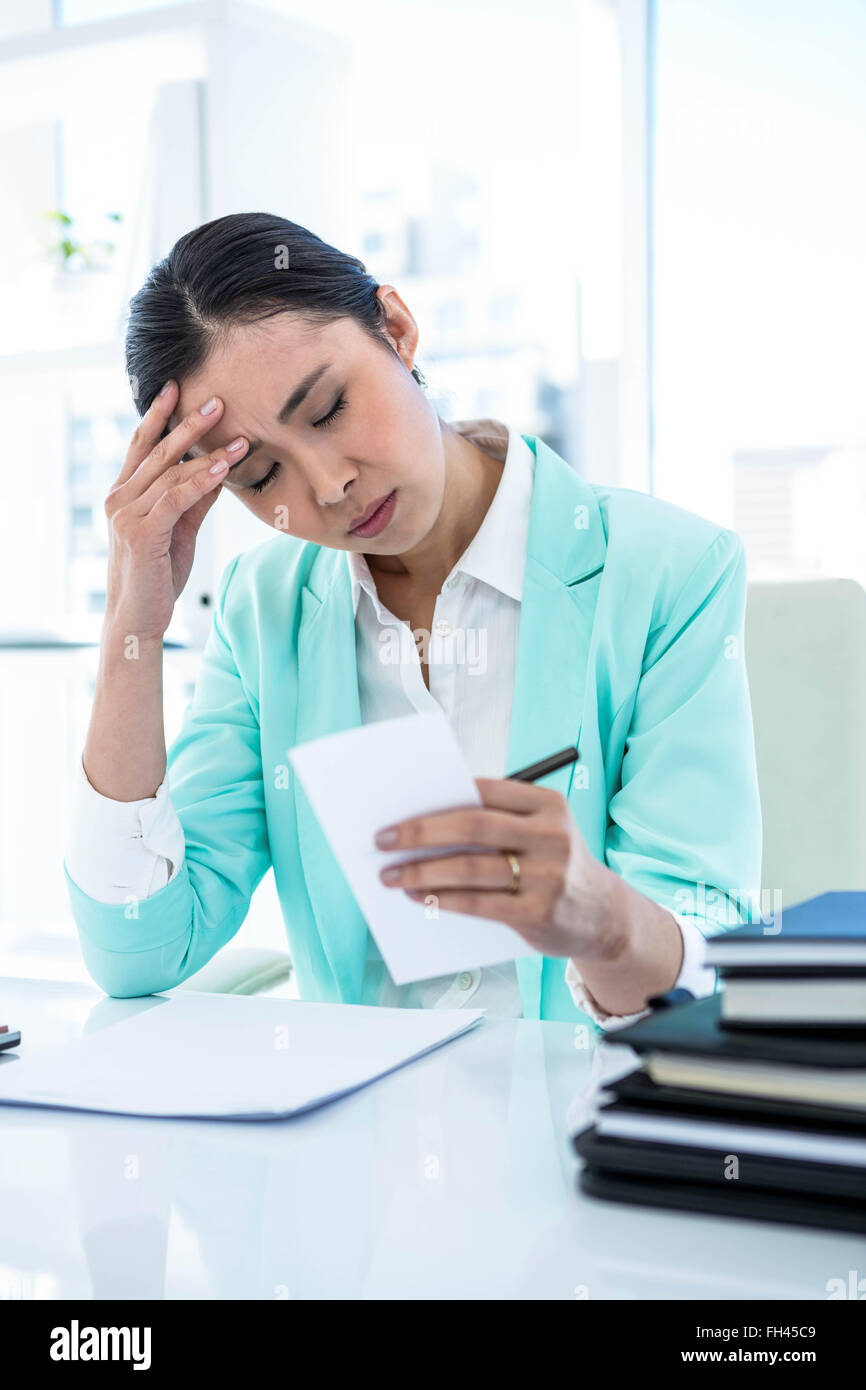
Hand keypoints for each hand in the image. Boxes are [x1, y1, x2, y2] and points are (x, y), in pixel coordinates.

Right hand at [103, 381, 249, 641]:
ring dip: (208, 454)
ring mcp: (126, 514)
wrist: (139, 617)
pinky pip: (175, 498)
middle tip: (219, 401)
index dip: (158, 415)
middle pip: (158, 451)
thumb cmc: (158, 574)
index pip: (141, 445)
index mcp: (124, 492)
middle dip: (190, 424)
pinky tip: (223, 470)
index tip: (177, 387)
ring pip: (171, 473)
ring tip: (240, 439)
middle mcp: (119, 497)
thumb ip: (194, 499)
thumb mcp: (180, 529)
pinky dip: (201, 481)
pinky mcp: (140, 532)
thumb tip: (219, 470)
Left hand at [374, 778, 626, 961]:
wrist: (604, 916)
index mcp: (547, 804)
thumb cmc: (553, 865)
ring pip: (470, 867)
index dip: (435, 799)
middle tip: (382, 840)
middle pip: (472, 826)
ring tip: (391, 876)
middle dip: (420, 832)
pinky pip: (479, 903)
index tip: (395, 810)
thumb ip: (495, 821)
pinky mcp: (539, 912)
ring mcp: (548, 875)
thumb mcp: (539, 832)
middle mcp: (551, 835)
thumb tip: (421, 820)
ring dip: (422, 871)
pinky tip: (419, 897)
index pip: (482, 790)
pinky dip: (442, 899)